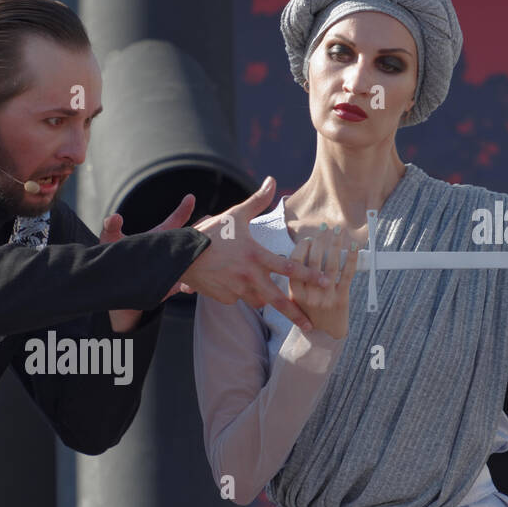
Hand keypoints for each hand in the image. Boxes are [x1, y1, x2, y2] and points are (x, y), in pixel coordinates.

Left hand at [101, 194, 198, 331]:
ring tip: (203, 257)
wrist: (115, 292)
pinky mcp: (169, 287)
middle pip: (190, 241)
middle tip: (210, 229)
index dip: (183, 210)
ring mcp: (172, 269)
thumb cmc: (114, 260)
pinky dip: (188, 286)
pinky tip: (189, 287)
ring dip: (198, 261)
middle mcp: (168, 252)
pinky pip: (185, 286)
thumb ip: (111, 227)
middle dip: (200, 235)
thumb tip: (114, 217)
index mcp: (159, 237)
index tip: (190, 197)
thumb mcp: (110, 241)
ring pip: (192, 263)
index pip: (175, 222)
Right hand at [181, 177, 320, 329]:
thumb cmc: (210, 234)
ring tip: (264, 291)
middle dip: (295, 314)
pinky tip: (232, 282)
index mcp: (256, 256)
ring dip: (264, 298)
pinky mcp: (224, 298)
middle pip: (277, 300)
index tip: (326, 283)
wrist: (181, 256)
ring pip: (258, 300)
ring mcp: (236, 290)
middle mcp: (249, 277)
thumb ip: (257, 201)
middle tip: (309, 325)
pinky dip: (240, 293)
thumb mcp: (235, 215)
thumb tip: (272, 181)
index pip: (289, 268)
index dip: (309, 276)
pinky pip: (238, 299)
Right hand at [284, 224, 358, 339]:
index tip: (309, 239)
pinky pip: (347, 275)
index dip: (302, 248)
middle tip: (325, 228)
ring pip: (331, 265)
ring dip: (335, 244)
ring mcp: (326, 297)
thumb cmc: (310, 313)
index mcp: (295, 293)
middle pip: (314, 261)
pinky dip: (351, 259)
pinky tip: (354, 247)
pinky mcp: (341, 299)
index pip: (295, 264)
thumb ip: (296, 280)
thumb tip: (302, 252)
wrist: (324, 336)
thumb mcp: (296, 299)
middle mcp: (309, 295)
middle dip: (320, 241)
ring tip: (338, 231)